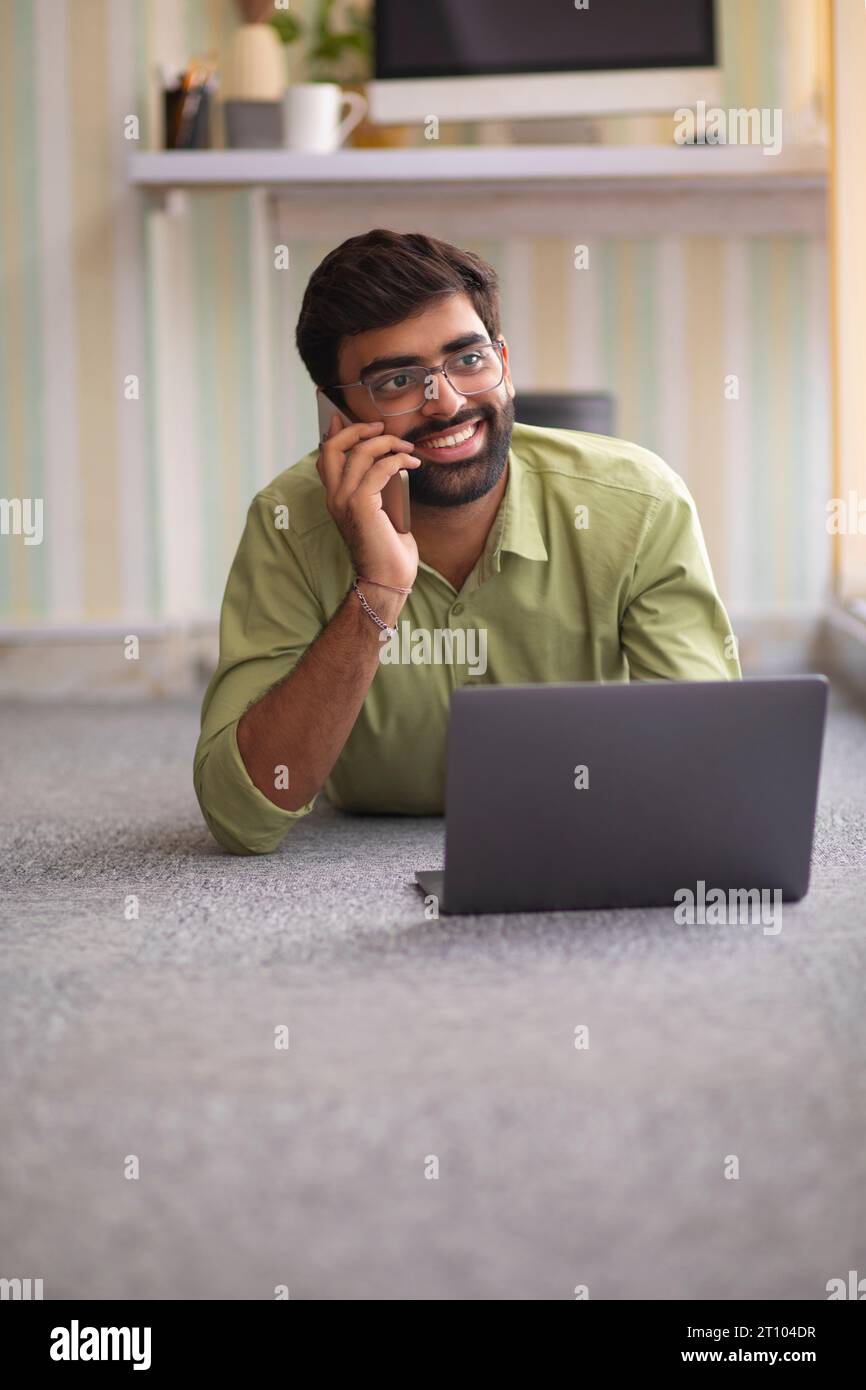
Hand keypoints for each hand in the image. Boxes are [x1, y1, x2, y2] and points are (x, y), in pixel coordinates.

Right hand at [317, 415, 420, 592]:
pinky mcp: (361, 505)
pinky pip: (379, 469)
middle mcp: (334, 497)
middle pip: (332, 447)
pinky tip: (412, 463)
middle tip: (382, 429)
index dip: (335, 433)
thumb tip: (389, 462)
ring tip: (406, 448)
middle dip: (356, 430)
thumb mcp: (381, 509)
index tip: (351, 418)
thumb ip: (378, 486)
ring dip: (386, 443)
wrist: (388, 578)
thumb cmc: (388, 548)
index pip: (325, 456)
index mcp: (336, 498)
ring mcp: (344, 501)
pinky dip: (397, 460)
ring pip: (358, 453)